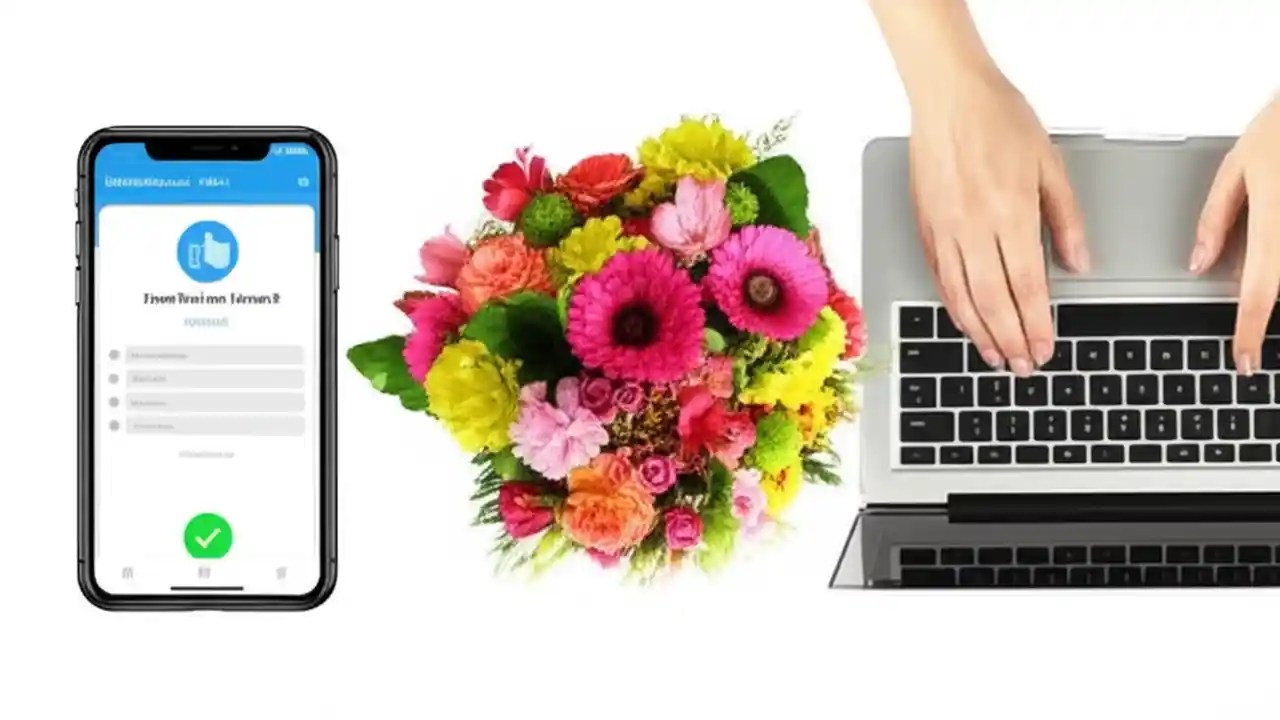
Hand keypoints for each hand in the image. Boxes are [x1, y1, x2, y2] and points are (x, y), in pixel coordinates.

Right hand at [908, 68, 1089, 376]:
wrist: (949, 97)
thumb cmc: (1000, 120)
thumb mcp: (1050, 164)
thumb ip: (1066, 219)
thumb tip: (1078, 262)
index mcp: (1010, 212)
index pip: (1025, 284)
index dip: (1036, 323)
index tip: (1044, 347)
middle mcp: (973, 227)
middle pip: (992, 300)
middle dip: (1009, 338)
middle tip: (1021, 366)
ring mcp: (945, 229)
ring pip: (961, 295)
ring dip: (979, 331)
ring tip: (994, 355)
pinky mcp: (925, 226)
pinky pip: (939, 277)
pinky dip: (953, 305)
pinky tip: (965, 321)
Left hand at [1191, 96, 1279, 374]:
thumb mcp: (1237, 166)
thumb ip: (1215, 219)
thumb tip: (1197, 263)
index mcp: (1275, 220)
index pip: (1258, 290)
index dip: (1248, 331)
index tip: (1243, 360)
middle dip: (1271, 309)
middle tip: (1257, 319)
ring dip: (1278, 282)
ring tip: (1262, 280)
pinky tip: (1271, 239)